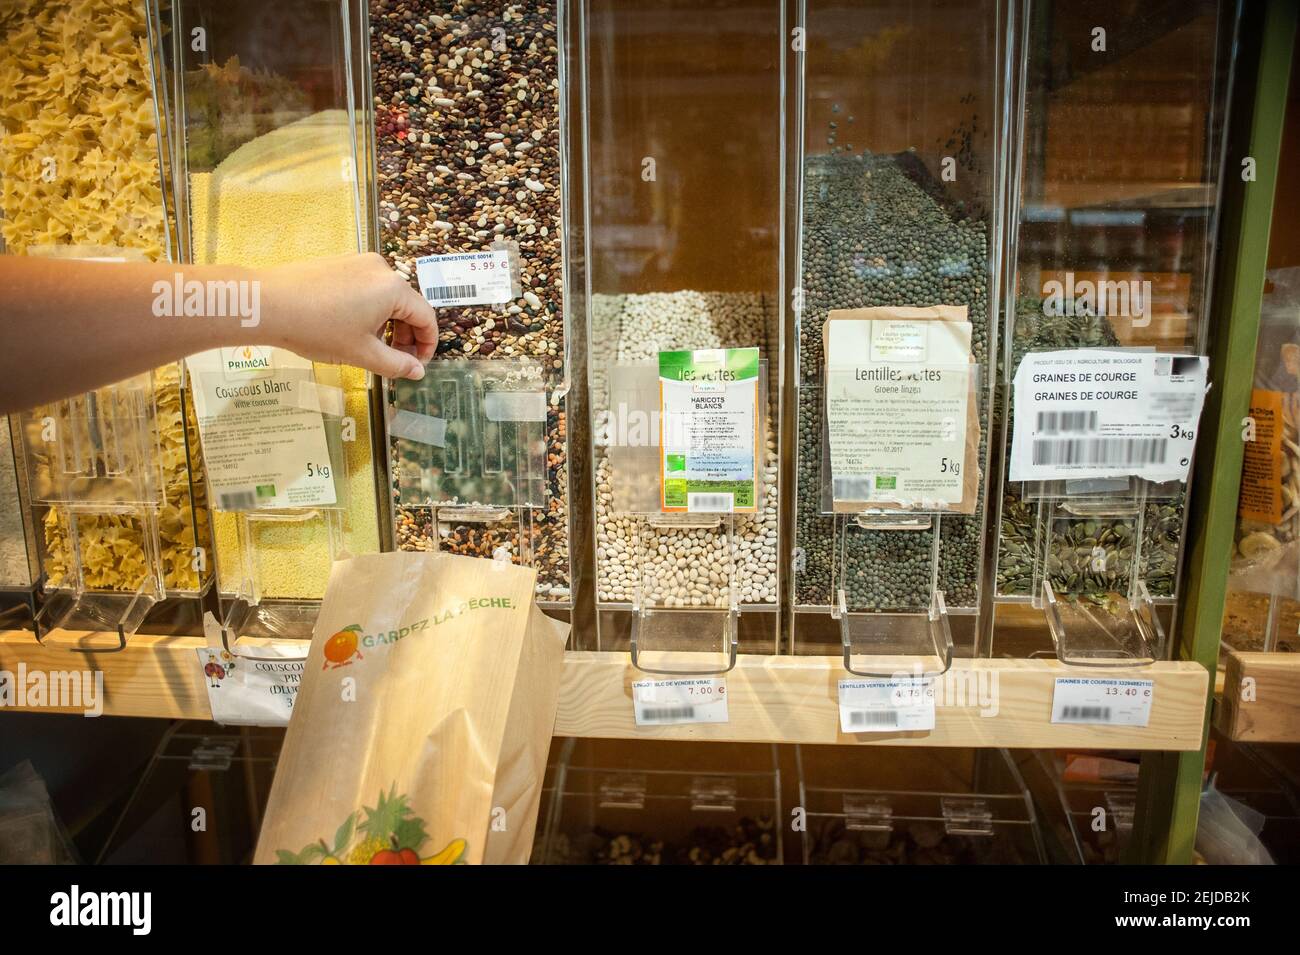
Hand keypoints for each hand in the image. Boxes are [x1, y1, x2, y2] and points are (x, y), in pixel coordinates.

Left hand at [260, 253, 437, 378]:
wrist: (268, 304)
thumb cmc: (316, 329)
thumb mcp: (362, 354)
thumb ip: (396, 364)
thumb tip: (418, 372)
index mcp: (394, 289)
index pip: (427, 317)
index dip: (427, 345)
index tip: (416, 365)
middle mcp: (381, 269)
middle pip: (408, 306)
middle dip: (406, 336)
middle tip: (395, 361)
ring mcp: (360, 263)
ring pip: (387, 298)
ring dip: (388, 325)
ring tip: (371, 348)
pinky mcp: (341, 263)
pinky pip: (368, 288)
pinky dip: (370, 310)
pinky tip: (351, 329)